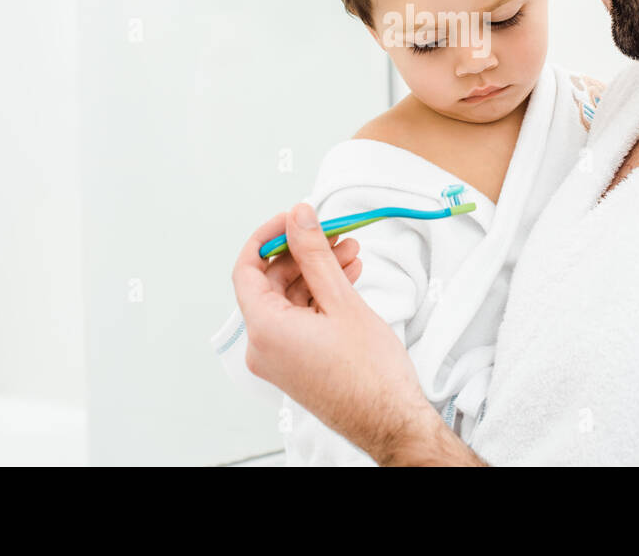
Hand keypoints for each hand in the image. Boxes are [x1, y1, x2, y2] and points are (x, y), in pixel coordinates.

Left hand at [232, 202, 438, 463]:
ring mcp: (279, 357)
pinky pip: (298, 319)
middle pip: (270, 282)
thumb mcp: (341, 301)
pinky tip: (346, 278)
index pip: (247, 269)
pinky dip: (319, 296)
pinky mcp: (296, 363)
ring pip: (288, 299)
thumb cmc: (371, 376)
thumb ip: (314, 254)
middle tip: (332, 233)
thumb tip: (298, 219)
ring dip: (316, 273)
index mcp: (265, 331)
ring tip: (349, 253)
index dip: (269, 237)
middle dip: (303, 253)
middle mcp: (263, 347)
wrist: (392, 420)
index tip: (293, 219)